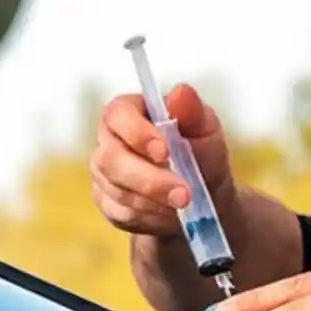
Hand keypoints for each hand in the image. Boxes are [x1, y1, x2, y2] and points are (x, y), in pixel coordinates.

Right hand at [90, 83, 236, 236]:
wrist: (203, 197)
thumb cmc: (201, 154)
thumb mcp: (206, 131)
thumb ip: (193, 112)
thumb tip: (181, 93)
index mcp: (129, 112)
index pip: (117, 115)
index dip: (136, 133)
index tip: (165, 151)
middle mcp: (109, 141)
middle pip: (111, 159)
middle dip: (149, 180)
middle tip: (184, 194)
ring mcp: (104, 174)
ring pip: (117, 190)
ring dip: (154, 201)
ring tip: (185, 204)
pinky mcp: (107, 203)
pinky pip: (121, 214)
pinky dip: (150, 217)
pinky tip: (170, 215)